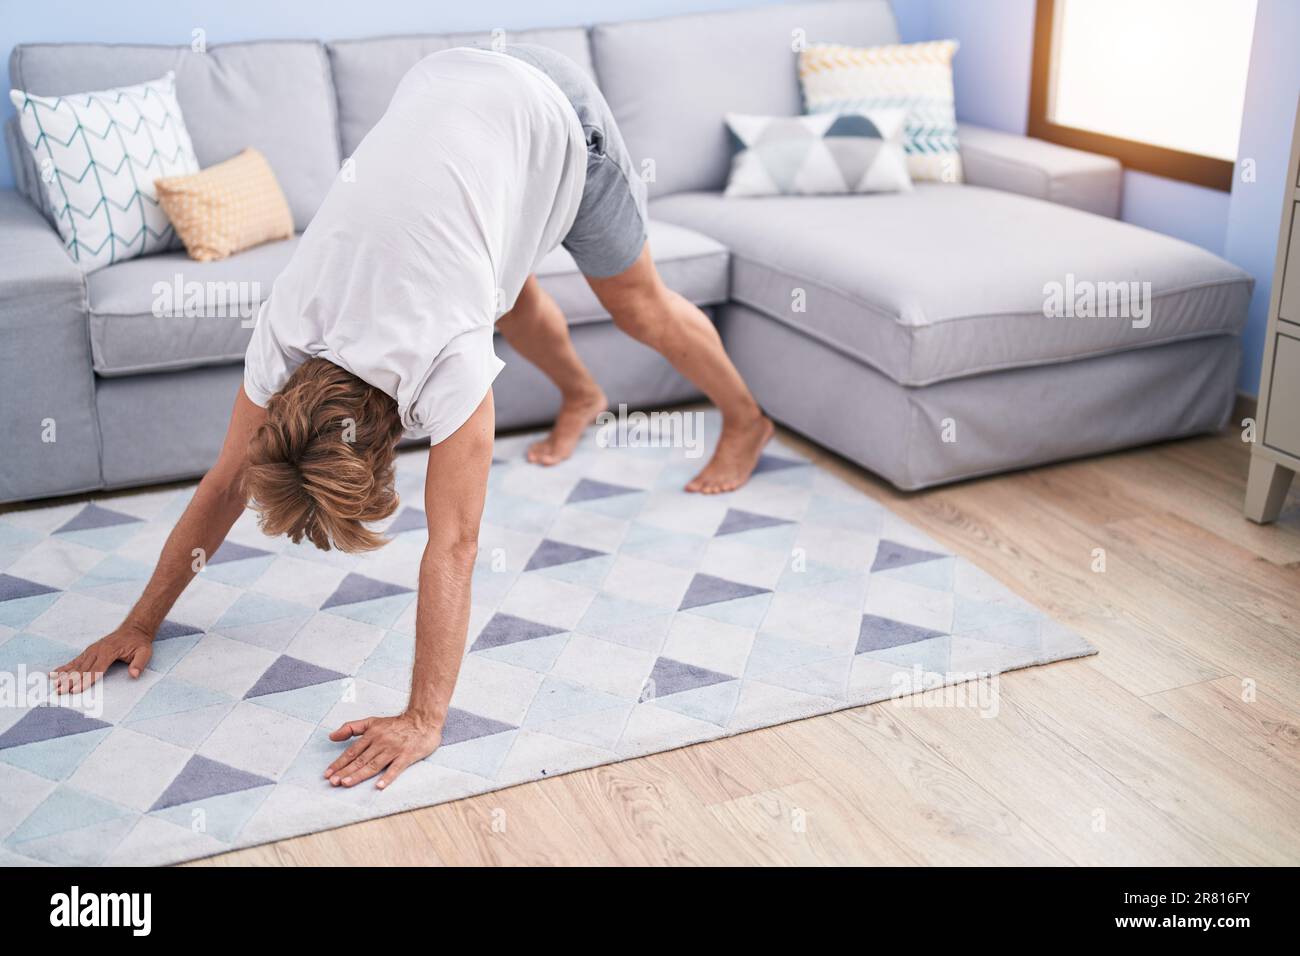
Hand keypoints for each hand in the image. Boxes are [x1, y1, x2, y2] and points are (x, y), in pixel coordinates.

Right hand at [51, 624, 153, 692]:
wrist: (134, 629)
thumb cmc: (139, 643)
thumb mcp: (145, 652)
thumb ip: (139, 663)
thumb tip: (134, 675)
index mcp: (109, 651)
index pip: (96, 669)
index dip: (86, 681)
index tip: (75, 690)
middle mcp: (97, 650)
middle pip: (82, 669)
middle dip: (70, 681)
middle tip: (60, 692)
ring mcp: (91, 650)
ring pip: (76, 666)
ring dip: (64, 676)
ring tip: (54, 685)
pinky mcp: (88, 651)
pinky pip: (75, 661)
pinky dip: (64, 668)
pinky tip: (53, 674)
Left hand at [325, 713, 442, 789]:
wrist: (423, 720)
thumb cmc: (397, 724)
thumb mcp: (372, 721)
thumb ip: (352, 728)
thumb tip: (331, 736)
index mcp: (372, 734)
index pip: (352, 751)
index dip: (340, 762)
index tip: (328, 773)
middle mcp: (381, 742)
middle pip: (360, 759)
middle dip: (345, 771)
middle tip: (333, 782)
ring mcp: (394, 750)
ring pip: (374, 765)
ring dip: (359, 775)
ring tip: (346, 783)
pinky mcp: (407, 756)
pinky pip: (396, 768)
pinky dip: (387, 777)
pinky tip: (379, 786)